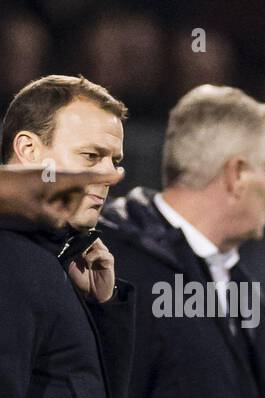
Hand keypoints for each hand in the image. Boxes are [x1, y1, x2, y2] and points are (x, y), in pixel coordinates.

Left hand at [0, 167, 121, 228]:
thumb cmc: (9, 197)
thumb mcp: (37, 215)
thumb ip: (57, 222)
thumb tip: (64, 224)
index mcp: (59, 179)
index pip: (89, 178)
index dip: (106, 177)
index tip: (121, 173)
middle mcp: (53, 177)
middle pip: (75, 194)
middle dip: (70, 208)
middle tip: (50, 216)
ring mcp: (43, 179)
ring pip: (62, 197)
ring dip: (56, 208)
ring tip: (36, 211)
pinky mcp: (33, 183)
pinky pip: (50, 196)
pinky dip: (47, 205)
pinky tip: (32, 208)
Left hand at [67, 237, 115, 302]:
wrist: (92, 293)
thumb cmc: (81, 279)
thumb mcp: (72, 265)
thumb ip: (74, 253)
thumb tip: (74, 242)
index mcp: (85, 249)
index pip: (82, 236)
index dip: (76, 234)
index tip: (69, 235)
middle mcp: (94, 250)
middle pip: (89, 236)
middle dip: (82, 238)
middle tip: (76, 245)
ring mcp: (102, 254)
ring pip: (96, 241)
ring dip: (86, 247)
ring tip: (82, 257)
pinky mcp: (109, 260)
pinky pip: (102, 253)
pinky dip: (93, 256)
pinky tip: (88, 264)